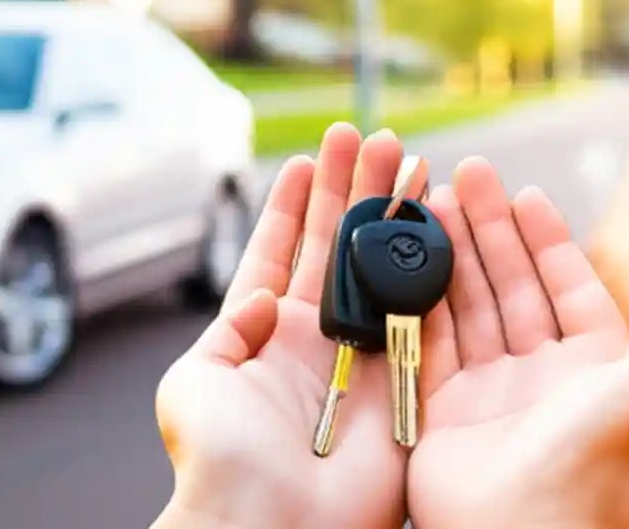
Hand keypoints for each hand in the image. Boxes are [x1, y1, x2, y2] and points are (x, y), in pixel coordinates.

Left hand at [154, 124, 407, 528]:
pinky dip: (427, 267)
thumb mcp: (194, 383)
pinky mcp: (403, 383)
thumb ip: (225, 330)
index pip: (278, 254)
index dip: (292, 207)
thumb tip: (259, 296)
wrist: (270, 524)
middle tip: (369, 138)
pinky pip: (420, 314)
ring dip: (393, 214)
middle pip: (337, 248)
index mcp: (260, 336)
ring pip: (381, 268)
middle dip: (353, 191)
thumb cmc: (218, 460)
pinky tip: (434, 222)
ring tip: (407, 160)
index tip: (308, 160)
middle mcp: (314, 340)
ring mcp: (361, 358)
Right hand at [409, 157, 628, 528]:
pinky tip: (412, 259)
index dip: (547, 238)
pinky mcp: (442, 409)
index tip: (523, 192)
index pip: (569, 287)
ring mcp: (489, 393)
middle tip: (467, 178)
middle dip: (491, 230)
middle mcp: (542, 377)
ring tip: (434, 203)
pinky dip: (420, 299)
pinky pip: (429, 342)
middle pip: (513, 286)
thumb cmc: (602, 462)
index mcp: (596, 370)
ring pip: (469, 306)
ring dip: (453, 253)